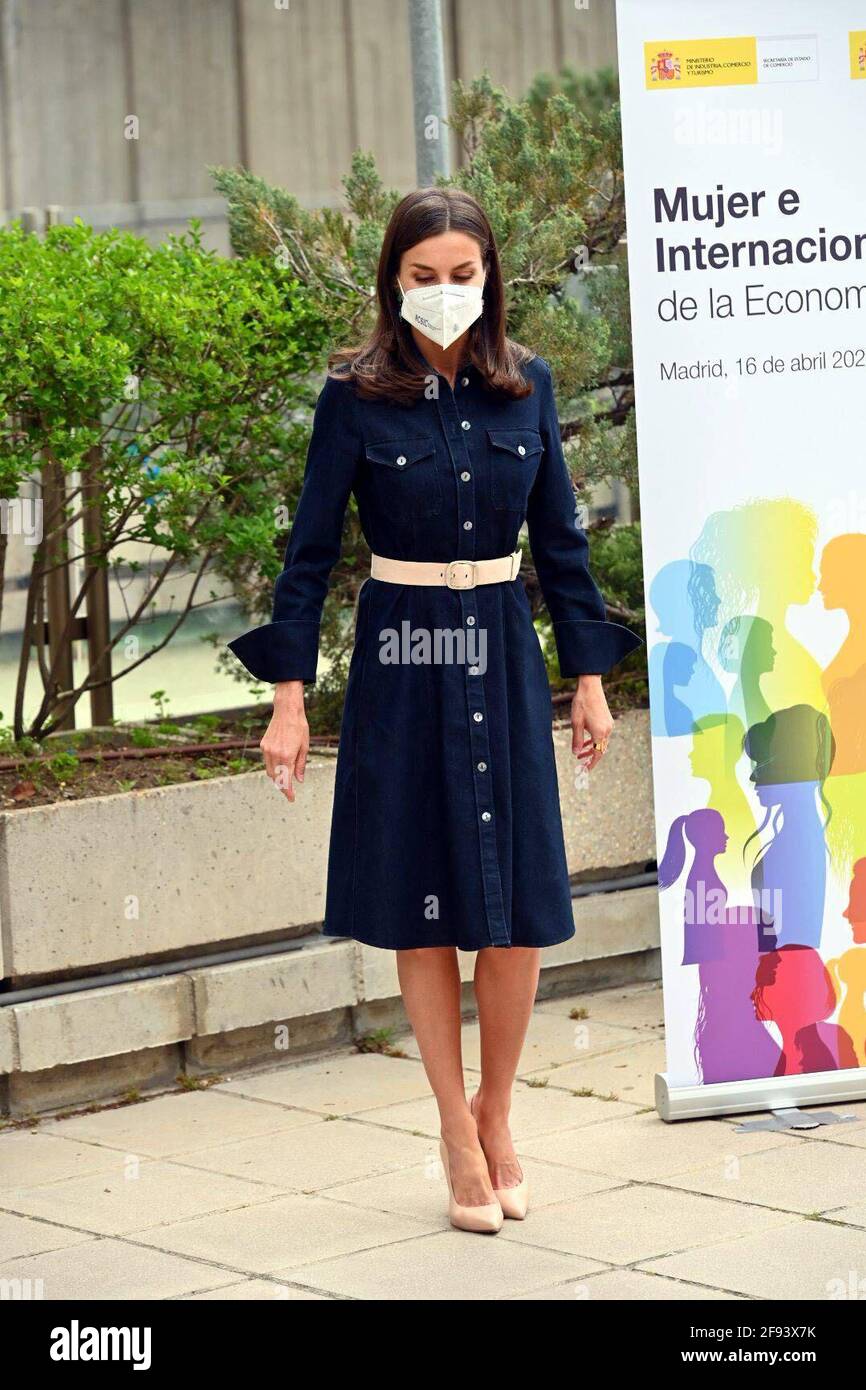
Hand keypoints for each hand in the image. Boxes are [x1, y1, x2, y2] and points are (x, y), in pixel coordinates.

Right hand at [261, 680, 308, 801]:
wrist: (286, 710)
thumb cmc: (299, 727)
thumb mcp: (304, 747)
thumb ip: (301, 765)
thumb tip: (299, 780)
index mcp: (287, 756)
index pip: (285, 781)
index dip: (288, 792)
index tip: (291, 799)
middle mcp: (275, 754)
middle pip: (276, 778)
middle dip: (282, 786)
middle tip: (289, 790)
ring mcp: (267, 750)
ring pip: (269, 771)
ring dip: (277, 777)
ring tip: (285, 778)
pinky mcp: (263, 745)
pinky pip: (267, 761)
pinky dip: (273, 766)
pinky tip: (280, 763)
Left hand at [571, 675, 612, 772]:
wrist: (590, 687)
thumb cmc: (581, 704)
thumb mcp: (576, 723)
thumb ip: (577, 740)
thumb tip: (576, 753)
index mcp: (600, 733)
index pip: (597, 754)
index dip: (591, 764)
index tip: (584, 770)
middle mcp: (607, 730)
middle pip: (600, 749)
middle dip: (590, 757)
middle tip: (580, 763)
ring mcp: (609, 725)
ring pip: (601, 742)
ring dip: (592, 748)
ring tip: (580, 752)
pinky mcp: (608, 720)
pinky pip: (602, 735)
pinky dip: (594, 740)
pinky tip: (586, 739)